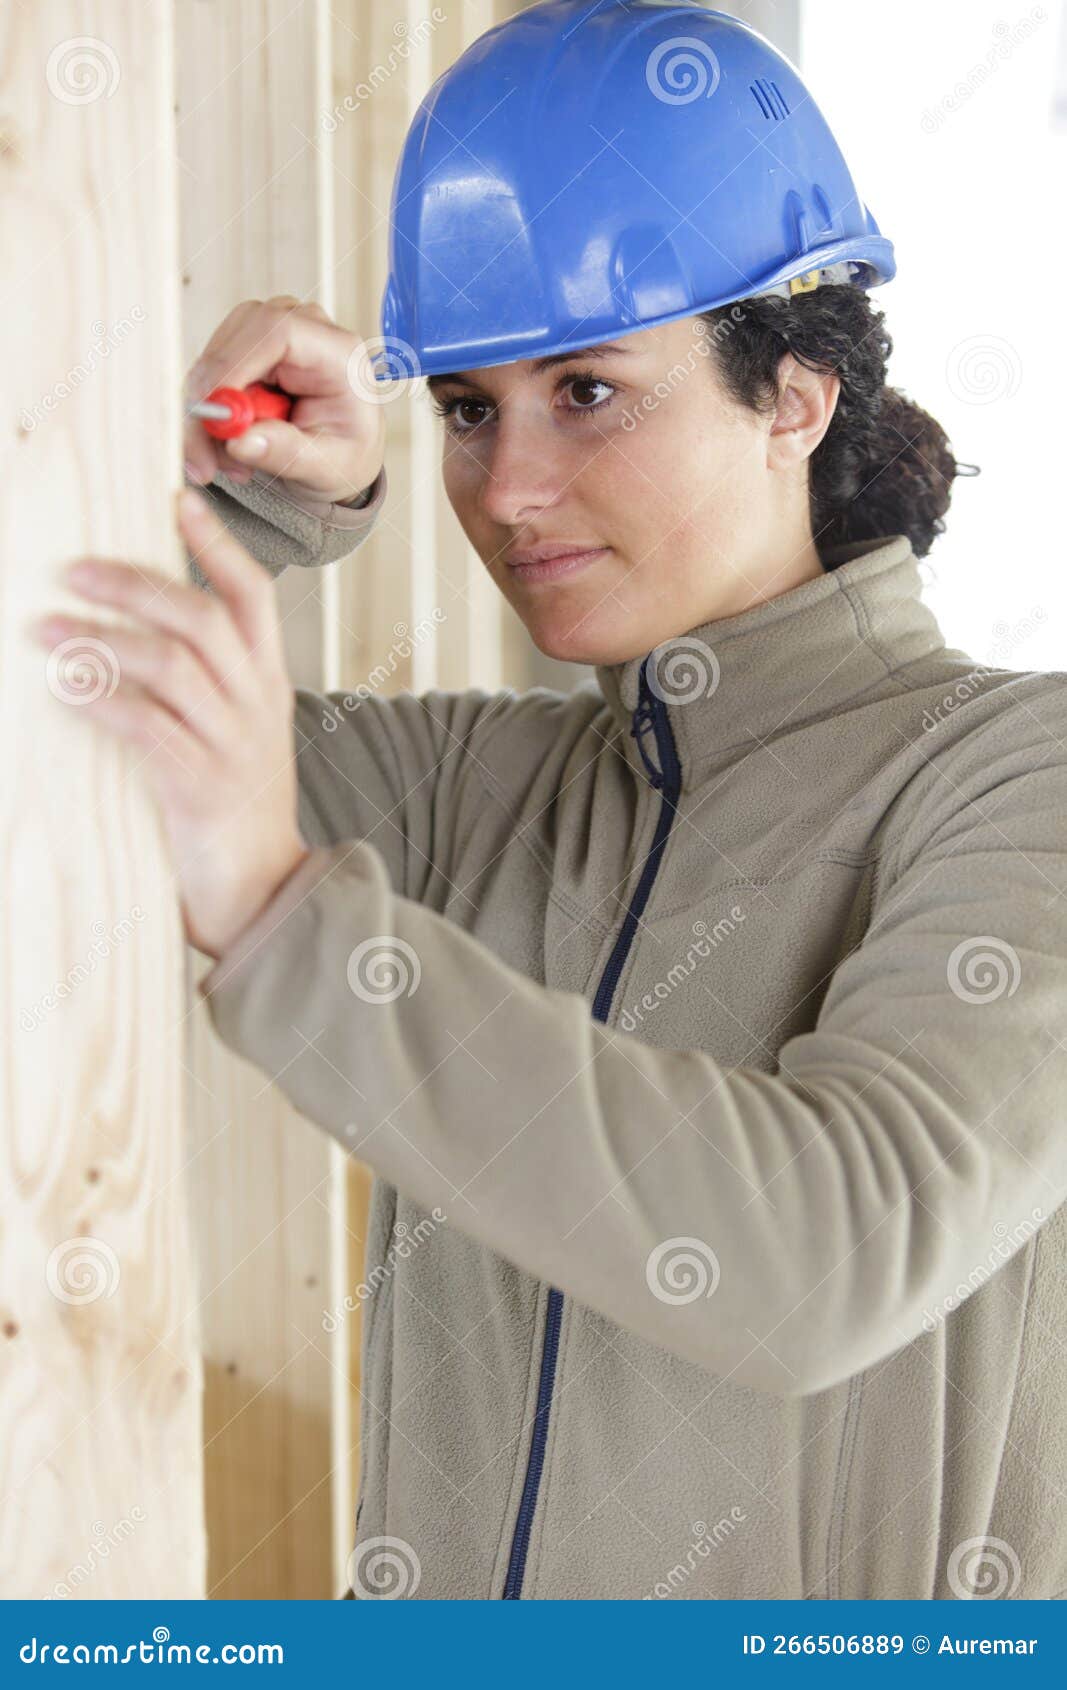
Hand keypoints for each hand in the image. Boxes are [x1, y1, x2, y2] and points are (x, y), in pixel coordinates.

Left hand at [30, 488, 310, 960]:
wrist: (260, 890)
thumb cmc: (232, 806)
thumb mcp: (233, 731)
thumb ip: (201, 682)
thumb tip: (127, 630)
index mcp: (266, 683)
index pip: (252, 595)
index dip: (216, 545)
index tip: (177, 499)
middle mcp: (256, 704)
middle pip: (202, 619)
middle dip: (133, 585)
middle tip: (71, 570)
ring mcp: (233, 745)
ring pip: (172, 666)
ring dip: (101, 641)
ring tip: (42, 630)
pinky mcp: (202, 787)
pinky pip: (149, 727)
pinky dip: (103, 700)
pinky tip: (63, 688)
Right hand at [184, 296, 386, 505]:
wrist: (345, 452)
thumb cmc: (346, 454)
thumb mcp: (327, 467)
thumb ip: (287, 453)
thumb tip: (240, 442)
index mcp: (337, 352)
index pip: (276, 332)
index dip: (235, 365)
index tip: (213, 414)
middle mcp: (303, 328)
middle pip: (234, 343)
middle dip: (209, 403)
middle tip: (204, 461)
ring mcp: (272, 332)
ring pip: (213, 359)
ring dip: (207, 416)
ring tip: (230, 463)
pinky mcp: (248, 346)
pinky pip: (209, 374)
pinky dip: (208, 414)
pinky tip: (228, 447)